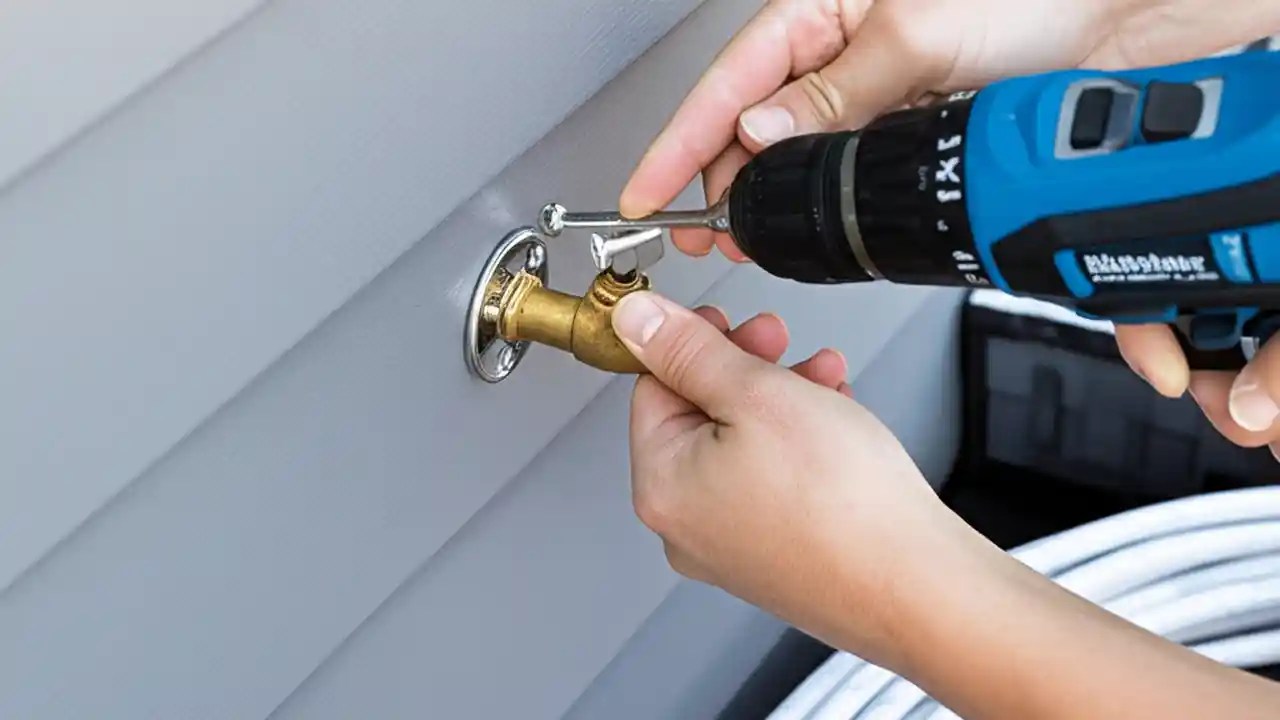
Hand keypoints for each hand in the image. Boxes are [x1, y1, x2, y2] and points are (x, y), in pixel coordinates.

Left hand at [611, 290, 969, 667]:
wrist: (917, 586)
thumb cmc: (844, 506)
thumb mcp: (756, 393)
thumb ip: (688, 350)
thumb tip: (636, 321)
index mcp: (662, 487)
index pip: (654, 388)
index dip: (696, 344)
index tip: (735, 323)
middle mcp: (687, 527)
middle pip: (700, 416)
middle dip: (749, 368)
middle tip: (783, 343)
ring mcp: (732, 547)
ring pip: (744, 444)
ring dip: (782, 397)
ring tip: (826, 379)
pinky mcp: (775, 557)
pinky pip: (772, 481)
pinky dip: (800, 442)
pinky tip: (837, 421)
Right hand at [621, 0, 1279, 455]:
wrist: (1117, 26)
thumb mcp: (914, 34)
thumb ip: (832, 92)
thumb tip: (762, 132)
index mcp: (822, 5)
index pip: (729, 77)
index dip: (680, 139)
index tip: (647, 188)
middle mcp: (838, 47)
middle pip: (751, 121)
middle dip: (720, 179)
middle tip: (703, 233)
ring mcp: (867, 88)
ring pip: (791, 149)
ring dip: (764, 194)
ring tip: (745, 236)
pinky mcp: (898, 122)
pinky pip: (838, 163)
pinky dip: (815, 196)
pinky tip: (802, 218)